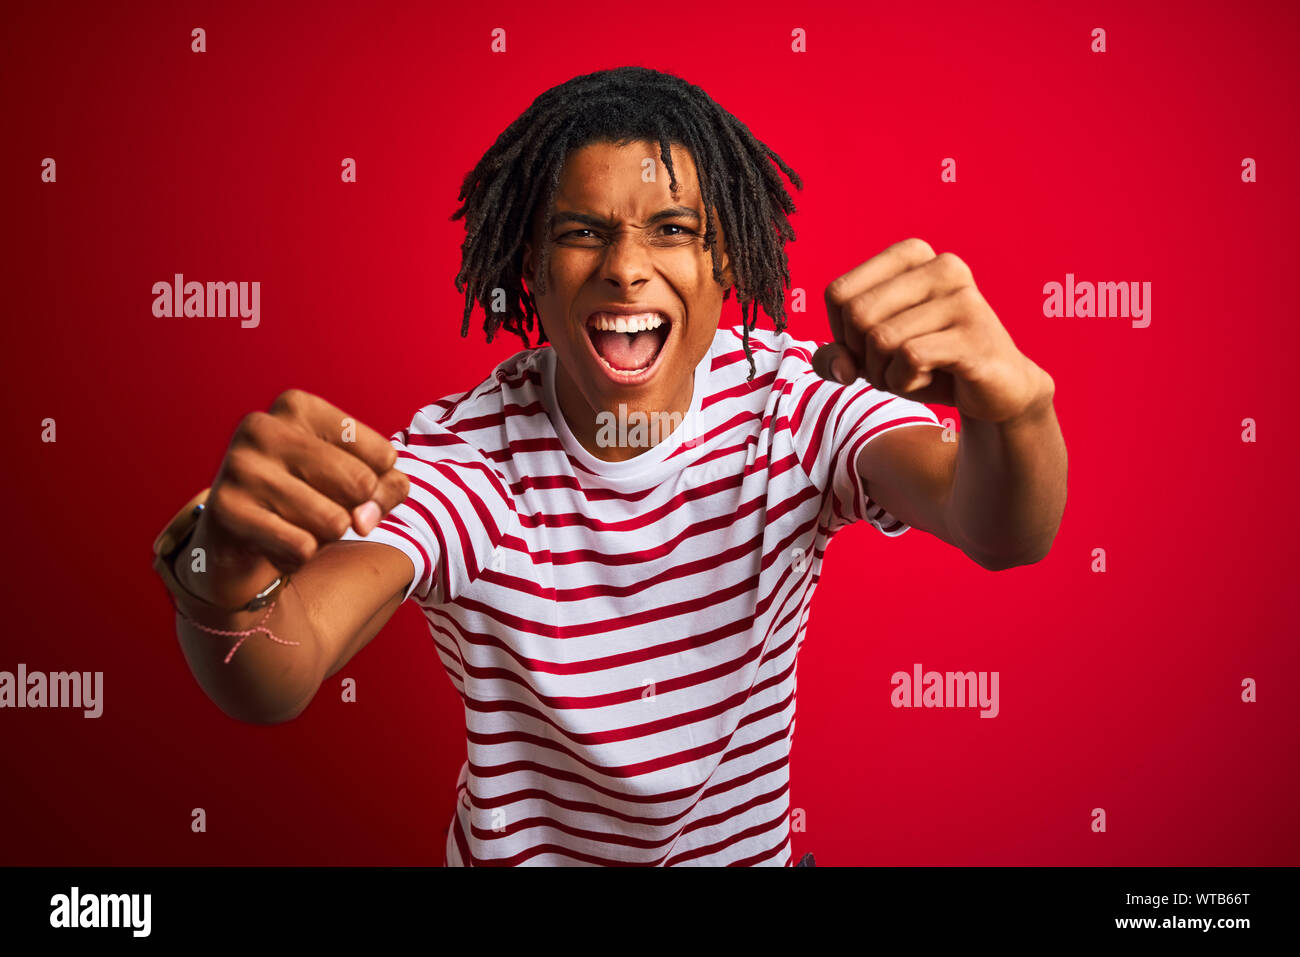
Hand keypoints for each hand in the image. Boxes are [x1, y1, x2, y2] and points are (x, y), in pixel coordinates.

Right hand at [187, 389, 409, 604]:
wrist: (239, 531)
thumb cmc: (309, 492)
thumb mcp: (359, 478)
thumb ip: (387, 489)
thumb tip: (363, 520)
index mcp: (299, 406)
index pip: (383, 457)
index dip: (377, 486)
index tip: (345, 485)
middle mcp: (264, 427)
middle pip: (360, 485)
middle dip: (353, 511)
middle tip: (322, 508)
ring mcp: (240, 466)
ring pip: (334, 522)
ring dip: (325, 536)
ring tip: (296, 523)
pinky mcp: (227, 510)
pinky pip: (303, 548)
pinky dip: (300, 556)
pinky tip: (277, 542)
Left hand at [813, 238, 1052, 422]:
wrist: (996, 390)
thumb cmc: (928, 363)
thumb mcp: (870, 356)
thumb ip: (835, 357)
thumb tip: (838, 366)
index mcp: (912, 255)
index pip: (839, 294)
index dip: (842, 335)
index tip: (873, 348)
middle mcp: (941, 265)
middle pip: (857, 315)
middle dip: (864, 357)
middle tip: (894, 367)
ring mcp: (963, 297)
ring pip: (882, 339)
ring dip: (886, 374)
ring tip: (917, 373)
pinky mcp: (975, 333)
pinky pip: (910, 358)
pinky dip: (906, 382)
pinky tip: (932, 377)